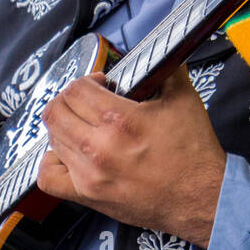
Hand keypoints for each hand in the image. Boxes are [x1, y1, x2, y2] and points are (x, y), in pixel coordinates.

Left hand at [38, 65, 226, 248]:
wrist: (201, 197)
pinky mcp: (88, 195)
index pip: (77, 89)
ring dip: (65, 124)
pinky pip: (48, 177)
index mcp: (120, 120)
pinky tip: (68, 152)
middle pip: (56, 111)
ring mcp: (90, 174)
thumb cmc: (193, 152)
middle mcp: (99, 148)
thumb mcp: (184, 99)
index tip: (102, 83)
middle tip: (88, 99)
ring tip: (83, 123)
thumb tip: (156, 52)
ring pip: (52, 138)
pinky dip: (52, 161)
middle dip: (70, 98)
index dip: (88, 79)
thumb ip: (166, 68)